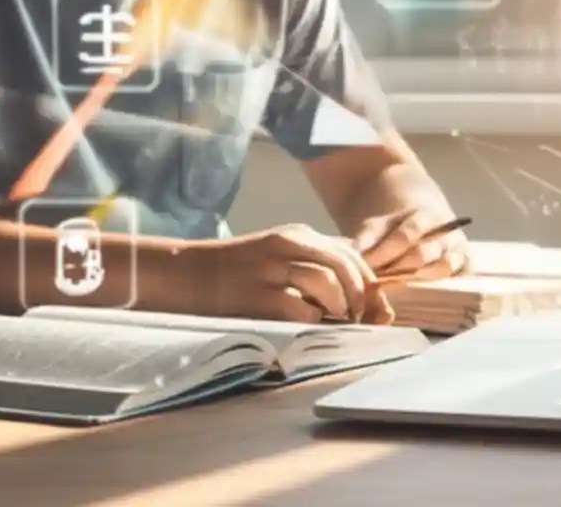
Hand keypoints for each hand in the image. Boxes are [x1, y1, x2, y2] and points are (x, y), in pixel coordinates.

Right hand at [187, 223, 394, 324]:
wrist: (184, 274)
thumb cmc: (235, 270)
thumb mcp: (277, 253)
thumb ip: (314, 261)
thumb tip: (357, 284)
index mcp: (297, 235)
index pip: (351, 254)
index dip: (370, 283)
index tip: (375, 307)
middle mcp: (288, 246)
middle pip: (346, 265)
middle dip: (362, 296)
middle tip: (360, 318)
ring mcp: (272, 270)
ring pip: (328, 282)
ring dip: (342, 306)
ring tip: (338, 322)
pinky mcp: (258, 297)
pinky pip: (302, 309)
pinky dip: (314, 320)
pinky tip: (309, 325)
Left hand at [353, 207, 470, 280]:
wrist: (427, 230)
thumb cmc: (398, 231)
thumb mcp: (380, 227)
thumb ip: (367, 238)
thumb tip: (354, 253)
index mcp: (427, 216)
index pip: (407, 233)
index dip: (386, 250)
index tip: (367, 264)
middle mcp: (448, 234)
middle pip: (424, 253)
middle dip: (398, 269)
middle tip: (377, 280)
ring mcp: (459, 254)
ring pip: (442, 269)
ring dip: (417, 280)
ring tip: (394, 290)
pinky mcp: (465, 272)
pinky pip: (457, 282)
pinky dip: (439, 290)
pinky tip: (417, 296)